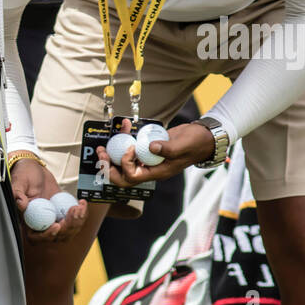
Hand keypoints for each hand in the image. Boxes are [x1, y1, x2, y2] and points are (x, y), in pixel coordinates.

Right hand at [10, 156, 86, 242]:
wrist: (35, 170)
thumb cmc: (23, 176)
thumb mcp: (18, 182)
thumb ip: (17, 193)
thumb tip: (21, 204)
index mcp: (28, 221)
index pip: (36, 237)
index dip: (47, 235)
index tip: (56, 225)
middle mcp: (41, 224)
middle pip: (57, 236)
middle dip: (68, 226)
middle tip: (73, 210)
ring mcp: (53, 220)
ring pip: (68, 230)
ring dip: (77, 221)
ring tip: (79, 206)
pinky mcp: (63, 214)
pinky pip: (75, 220)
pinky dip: (81, 214)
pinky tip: (81, 203)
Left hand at [97, 119, 214, 187]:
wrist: (202, 136)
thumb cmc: (195, 143)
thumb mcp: (182, 146)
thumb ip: (167, 149)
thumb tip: (150, 147)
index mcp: (157, 172)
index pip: (133, 177)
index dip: (126, 164)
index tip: (130, 148)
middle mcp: (149, 169)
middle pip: (123, 177)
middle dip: (109, 167)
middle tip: (102, 154)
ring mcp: (147, 160)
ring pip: (123, 163)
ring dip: (112, 154)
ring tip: (104, 145)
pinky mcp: (146, 150)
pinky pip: (131, 149)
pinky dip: (125, 140)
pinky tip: (125, 127)